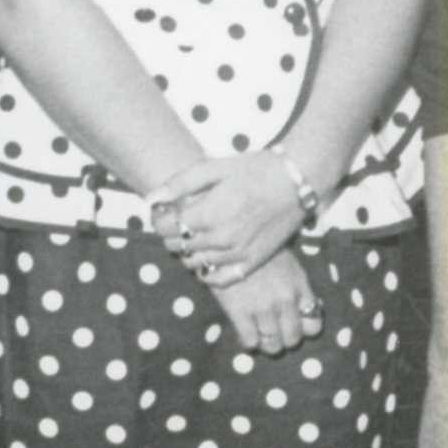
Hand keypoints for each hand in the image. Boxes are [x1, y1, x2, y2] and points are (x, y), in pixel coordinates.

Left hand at [149, 152, 313, 283]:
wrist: (296, 183)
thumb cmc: (254, 170)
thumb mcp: (215, 168)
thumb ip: (181, 184)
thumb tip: (151, 199)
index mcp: (208, 213)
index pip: (167, 227)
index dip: (159, 220)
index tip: (163, 212)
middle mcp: (220, 239)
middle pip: (179, 245)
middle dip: (171, 234)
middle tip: (177, 222)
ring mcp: (236, 254)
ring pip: (195, 263)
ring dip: (186, 252)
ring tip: (192, 236)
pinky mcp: (252, 263)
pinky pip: (219, 279)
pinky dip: (206, 273)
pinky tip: (206, 259)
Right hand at [207, 249, 319, 355]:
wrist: (228, 236)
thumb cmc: (259, 248)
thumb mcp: (288, 263)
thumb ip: (297, 287)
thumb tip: (303, 309)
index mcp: (299, 286)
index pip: (313, 326)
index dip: (303, 328)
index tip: (294, 323)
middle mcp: (285, 300)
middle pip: (293, 339)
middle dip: (284, 338)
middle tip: (275, 331)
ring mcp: (262, 308)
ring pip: (272, 345)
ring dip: (267, 343)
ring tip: (260, 334)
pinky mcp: (239, 311)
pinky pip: (250, 342)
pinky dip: (249, 341)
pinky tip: (246, 331)